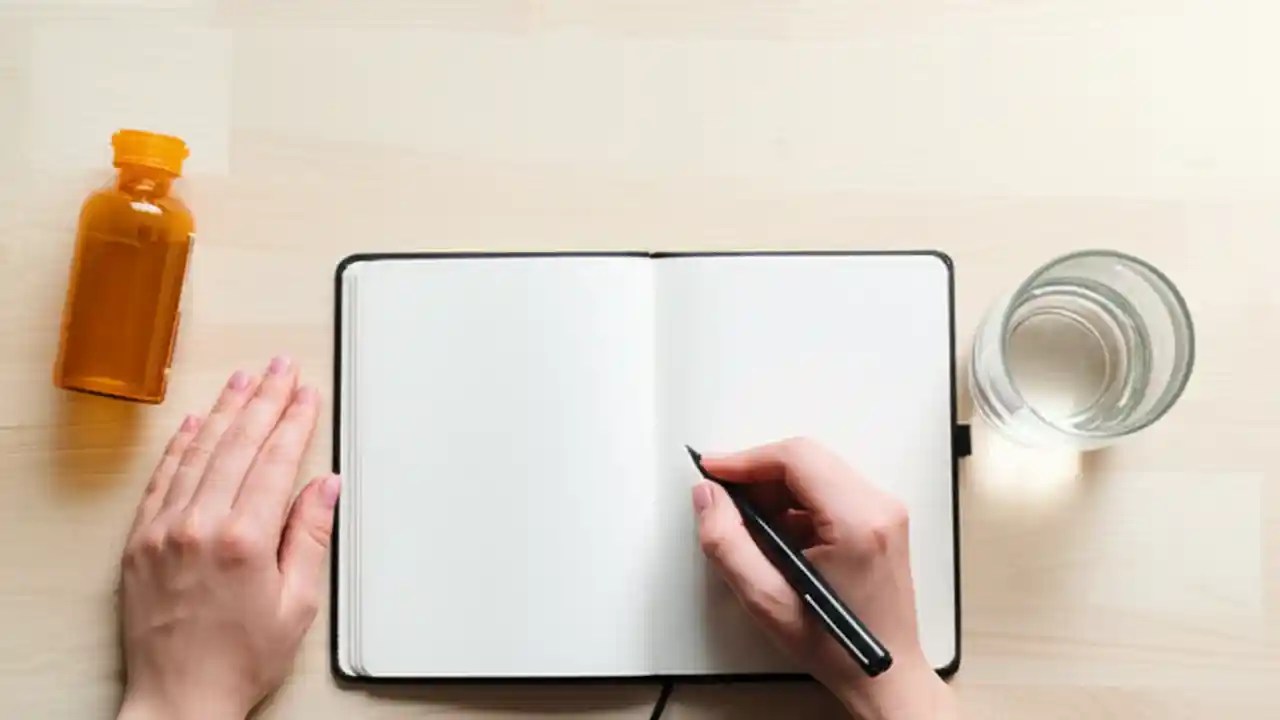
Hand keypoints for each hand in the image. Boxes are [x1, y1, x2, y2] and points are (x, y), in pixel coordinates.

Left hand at [116, 358, 338, 719]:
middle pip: (238, 445)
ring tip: (244, 380)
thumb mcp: (298, 603)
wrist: (179, 699)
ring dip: (224, 411)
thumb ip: (310, 537)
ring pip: (199, 453)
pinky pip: (162, 479)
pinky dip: (180, 447)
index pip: (275, 461)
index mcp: (244, 540)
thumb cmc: (240, 660)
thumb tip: (324, 488)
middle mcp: (199, 526)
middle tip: (281, 369)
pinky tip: (195, 423)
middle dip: (264, 400)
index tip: (306, 395)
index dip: (294, 422)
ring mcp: (164, 530)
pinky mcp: (140, 542)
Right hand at [692, 438, 956, 719]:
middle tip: (725, 498)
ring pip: (816, 471)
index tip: (714, 471)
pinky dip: (795, 502)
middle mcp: (879, 508)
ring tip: (749, 525)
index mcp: (857, 522)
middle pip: (807, 459)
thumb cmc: (837, 647)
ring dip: (776, 489)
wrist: (884, 675)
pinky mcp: (881, 520)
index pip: (796, 458)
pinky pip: (829, 489)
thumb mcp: (767, 600)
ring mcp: (884, 512)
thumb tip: (709, 498)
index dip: (747, 459)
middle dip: (758, 473)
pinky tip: (777, 535)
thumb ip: (728, 543)